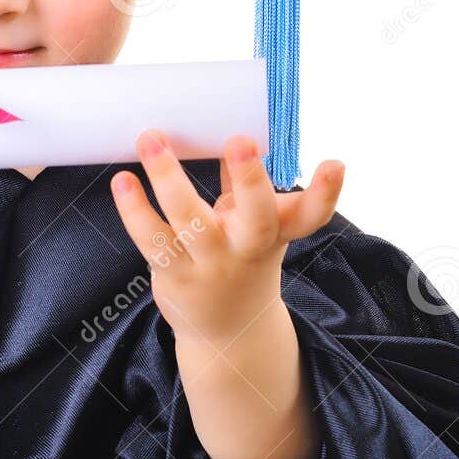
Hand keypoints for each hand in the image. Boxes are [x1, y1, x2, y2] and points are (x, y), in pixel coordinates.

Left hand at [110, 131, 344, 349]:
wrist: (228, 332)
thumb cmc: (242, 259)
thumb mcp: (257, 225)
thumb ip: (243, 184)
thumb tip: (226, 126)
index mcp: (276, 231)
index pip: (311, 215)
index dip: (327, 192)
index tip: (335, 164)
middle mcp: (247, 248)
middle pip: (256, 218)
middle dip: (250, 179)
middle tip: (241, 140)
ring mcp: (211, 264)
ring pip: (191, 221)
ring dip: (169, 177)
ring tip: (151, 139)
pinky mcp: (176, 275)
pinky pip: (154, 239)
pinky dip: (135, 209)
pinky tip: (124, 182)